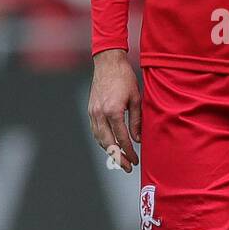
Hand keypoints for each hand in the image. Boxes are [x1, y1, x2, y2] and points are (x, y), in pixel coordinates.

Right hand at [88, 48, 140, 172]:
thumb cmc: (124, 78)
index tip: (136, 160)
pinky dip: (102, 141)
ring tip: (120, 159)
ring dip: (109, 151)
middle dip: (118, 158)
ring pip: (99, 139)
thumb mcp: (136, 99)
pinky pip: (95, 131)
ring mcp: (93, 112)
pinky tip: (110, 145)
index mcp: (113, 111)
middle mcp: (100, 114)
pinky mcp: (90, 110)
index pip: (121, 139)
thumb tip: (138, 139)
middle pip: (108, 144)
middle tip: (128, 167)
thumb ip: (137, 121)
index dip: (129, 152)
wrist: (108, 63)